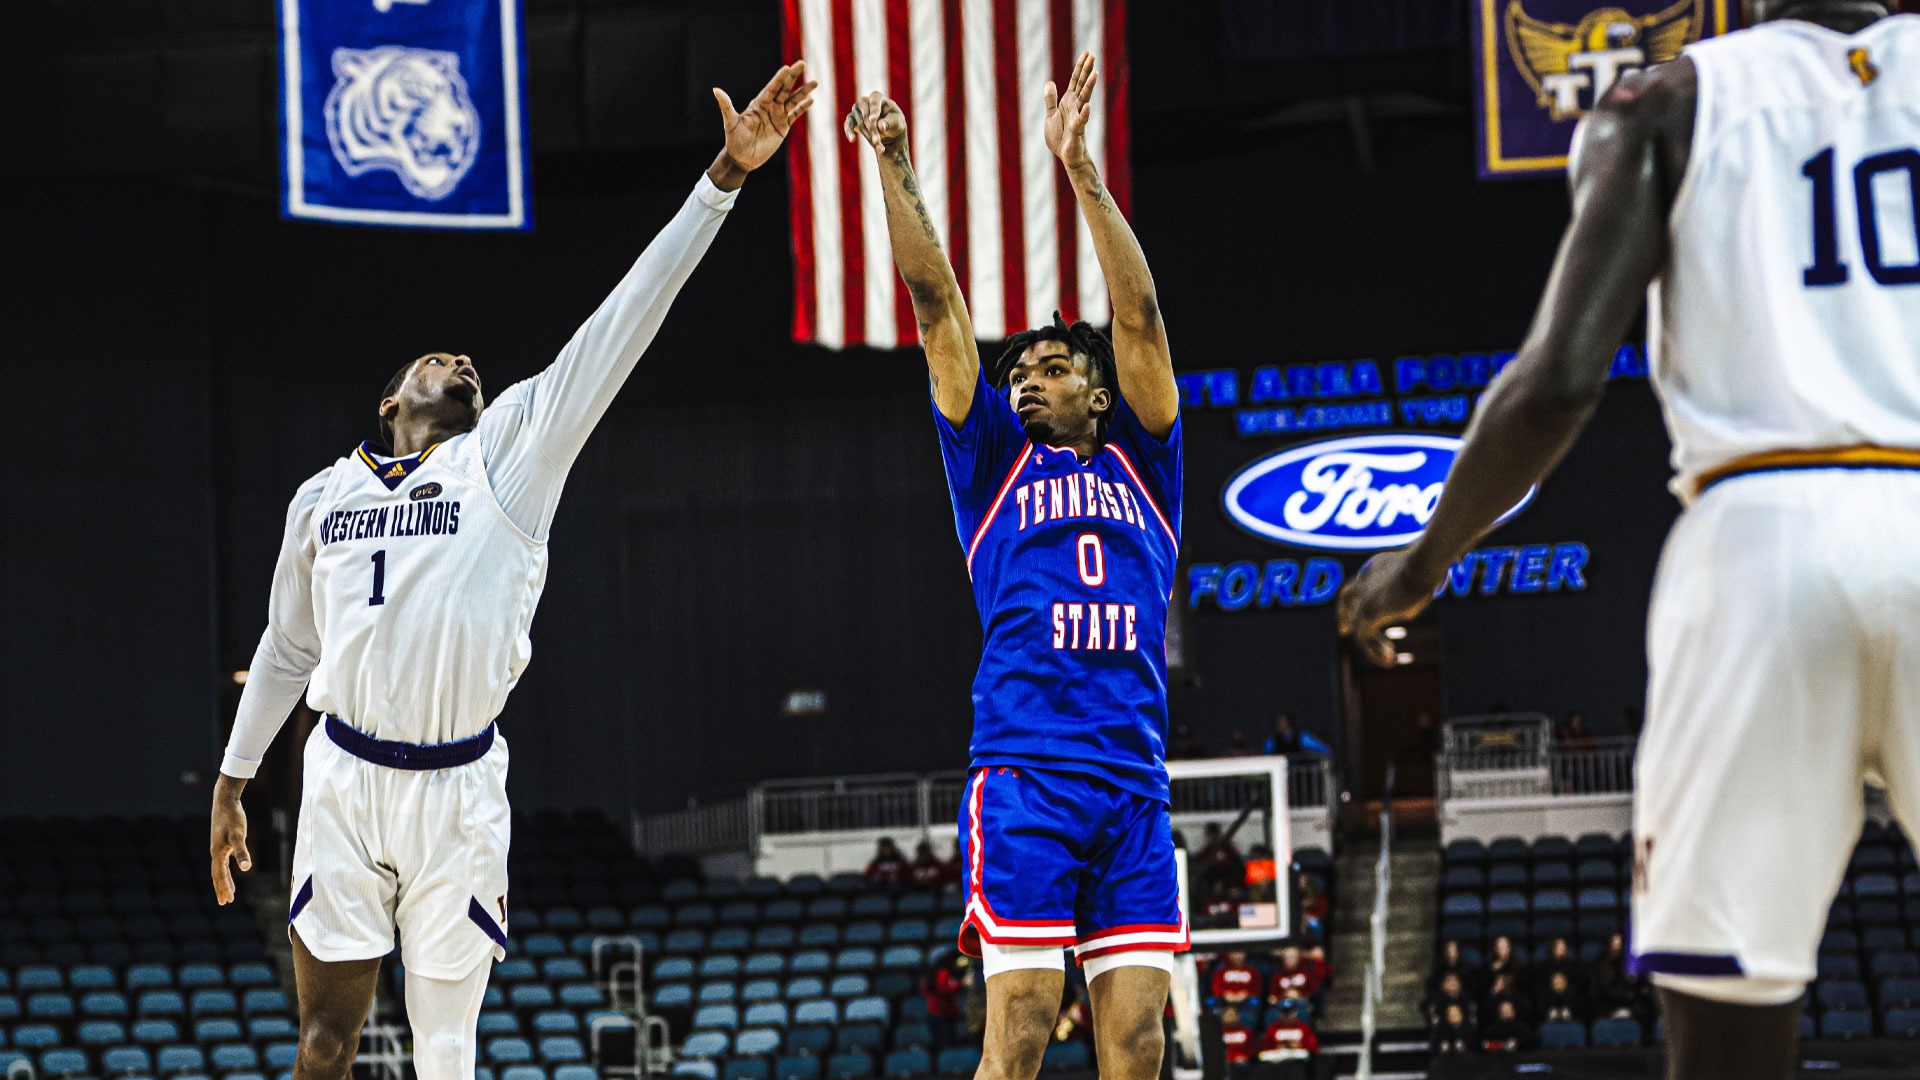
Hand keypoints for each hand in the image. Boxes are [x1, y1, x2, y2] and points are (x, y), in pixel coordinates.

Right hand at [209, 784, 250, 905]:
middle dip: (221, 888)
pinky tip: (231, 869)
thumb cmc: (233, 818)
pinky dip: (227, 869)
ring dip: (223, 880)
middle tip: (225, 902)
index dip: (223, 888)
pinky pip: (223, 860)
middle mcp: (215, 852)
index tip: (227, 901)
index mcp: (217, 853)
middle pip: (217, 875)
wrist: (225, 802)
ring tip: (229, 891)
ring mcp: (218, 847)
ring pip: (219, 868)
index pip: (220, 875)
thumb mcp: (239, 835)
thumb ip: (242, 852)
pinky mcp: (223, 842)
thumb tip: (246, 868)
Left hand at [709, 61, 817, 187]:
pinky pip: (795, 115)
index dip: (779, 79)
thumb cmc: (734, 140)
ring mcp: (777, 116)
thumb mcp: (730, 122)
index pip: (772, 88)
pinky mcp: (783, 127)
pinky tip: (811, 100)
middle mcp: (769, 107)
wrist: (742, 158)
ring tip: (815, 82)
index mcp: (758, 104)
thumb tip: (715, 90)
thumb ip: (726, 106)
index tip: (787, 68)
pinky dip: (803, 108)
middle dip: (793, 77)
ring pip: (793, 100)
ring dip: (803, 92)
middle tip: (803, 64)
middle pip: (784, 89)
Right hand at [843, 91, 906, 154]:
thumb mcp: (897, 123)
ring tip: (877, 147)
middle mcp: (865, 101)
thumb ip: (890, 123)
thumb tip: (880, 126)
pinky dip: (849, 132)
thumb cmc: (894, 123)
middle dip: (872, 130)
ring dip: (868, 137)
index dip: (874, 109)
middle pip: (866, 115)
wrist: (889, 132)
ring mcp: (857, 110)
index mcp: (878, 97)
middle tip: (877, 141)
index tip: (873, 119)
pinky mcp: (851, 119)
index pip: (875, 100)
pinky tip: (852, 139)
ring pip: (860, 124)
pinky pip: (848, 125)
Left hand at [1043, 51, 1096, 168]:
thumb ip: (1050, 100)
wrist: (1067, 156)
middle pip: (1081, 84)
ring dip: (1089, 86)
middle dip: (1086, 70)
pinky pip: (1081, 120)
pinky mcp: (1077, 130)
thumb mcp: (1050, 115)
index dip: (1080, 66)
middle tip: (1093, 55)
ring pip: (1084, 98)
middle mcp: (1075, 106)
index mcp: (1068, 101)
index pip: (1075, 80)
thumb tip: (1049, 82)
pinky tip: (1087, 106)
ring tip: (1095, 73)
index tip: (1087, 53)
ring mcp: (1078, 116)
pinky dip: (1084, 114)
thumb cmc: (1060, 137)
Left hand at [1335, 549, 1442, 667]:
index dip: (1354, 596)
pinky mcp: (1367, 612)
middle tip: (1343, 631)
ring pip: (1357, 624)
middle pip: (1346, 598)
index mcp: (1374, 567)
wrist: (1421, 566)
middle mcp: (1364, 580)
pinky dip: (1374, 652)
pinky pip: (1363, 638)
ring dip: (1372, 643)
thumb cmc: (1428, 571)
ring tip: (1390, 657)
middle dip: (1344, 615)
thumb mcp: (1417, 581)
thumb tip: (1405, 613)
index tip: (1355, 607)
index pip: (1359, 582)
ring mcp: (1363, 596)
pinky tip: (1390, 659)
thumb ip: (1406, 596)